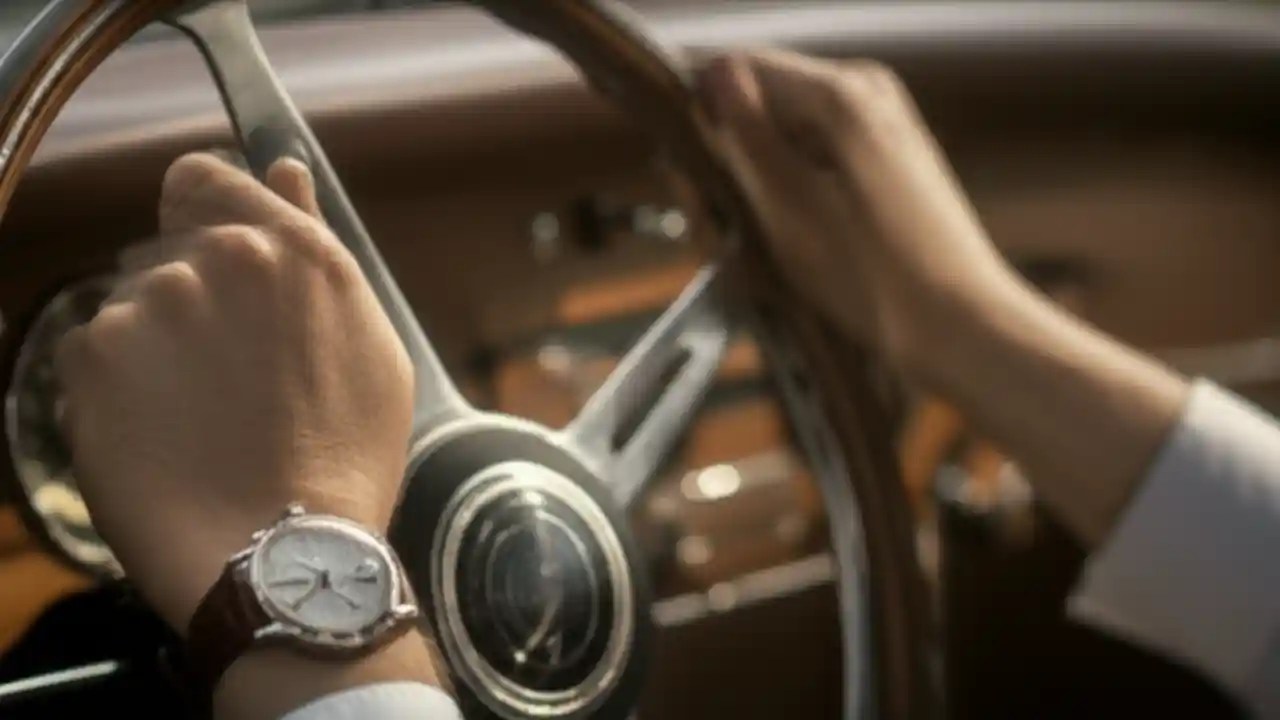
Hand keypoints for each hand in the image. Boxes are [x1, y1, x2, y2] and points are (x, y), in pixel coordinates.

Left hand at [55, 153, 413, 631]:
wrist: (281, 555)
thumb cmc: (343, 460)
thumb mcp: (369, 344)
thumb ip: (317, 243)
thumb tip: (282, 167)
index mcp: (293, 250)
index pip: (204, 177)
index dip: (201, 212)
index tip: (211, 255)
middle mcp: (218, 258)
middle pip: (166, 250)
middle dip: (191, 298)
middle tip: (230, 381)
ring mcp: (149, 302)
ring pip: (133, 306)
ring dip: (157, 348)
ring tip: (200, 420)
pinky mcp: (92, 355)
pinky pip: (96, 355)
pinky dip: (121, 391)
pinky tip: (164, 438)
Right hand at [699, 51, 1187, 547]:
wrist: (961, 327)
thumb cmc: (876, 278)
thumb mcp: (786, 209)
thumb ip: (743, 136)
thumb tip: (710, 76)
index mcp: (840, 92)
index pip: (736, 66)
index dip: (697, 110)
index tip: (681, 169)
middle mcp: (867, 89)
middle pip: (763, 100)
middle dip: (729, 158)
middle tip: (715, 227)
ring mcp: (883, 122)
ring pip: (786, 134)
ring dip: (758, 185)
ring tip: (752, 249)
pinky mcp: (889, 160)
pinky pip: (817, 158)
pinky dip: (793, 196)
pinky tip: (792, 246)